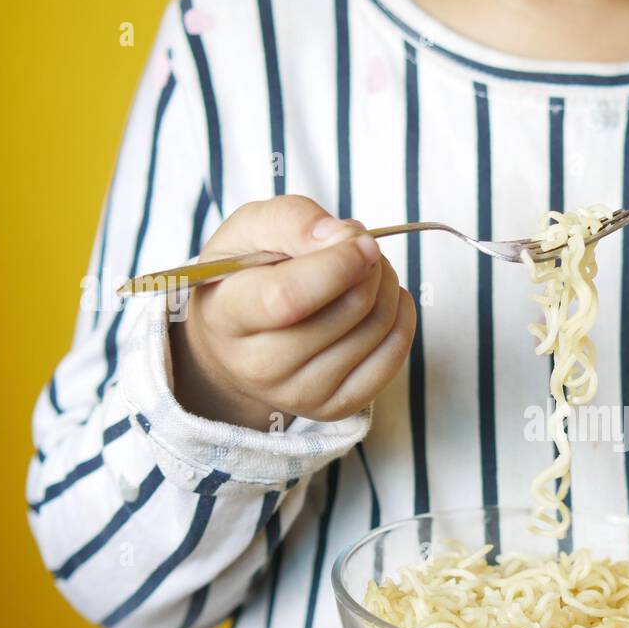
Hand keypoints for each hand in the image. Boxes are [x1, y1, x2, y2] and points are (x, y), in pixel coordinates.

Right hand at [170, 194, 416, 428]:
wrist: (234, 344)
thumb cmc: (244, 277)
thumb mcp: (247, 231)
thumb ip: (291, 220)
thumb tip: (343, 237)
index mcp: (227, 315)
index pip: (290, 297)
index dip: (339, 264)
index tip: (363, 241)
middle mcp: (260, 365)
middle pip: (348, 311)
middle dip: (370, 266)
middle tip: (362, 247)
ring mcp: (299, 393)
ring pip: (376, 329)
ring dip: (387, 286)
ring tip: (368, 270)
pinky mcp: (334, 406)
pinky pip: (392, 358)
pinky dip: (401, 318)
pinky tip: (384, 300)